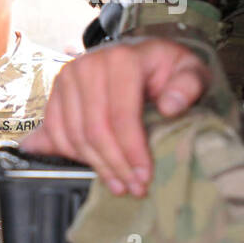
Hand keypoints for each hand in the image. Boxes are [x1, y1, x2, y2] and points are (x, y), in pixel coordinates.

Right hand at [19, 39, 211, 196]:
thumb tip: (170, 107)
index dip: (132, 151)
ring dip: (95, 165)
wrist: (137, 54)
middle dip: (113, 164)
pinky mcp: (53, 92)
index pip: (120, 116)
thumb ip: (189, 85)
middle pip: (94, 130)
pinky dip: (71, 155)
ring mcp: (65, 79)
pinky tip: (95, 166)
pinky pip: (54, 132)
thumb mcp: (190, 69)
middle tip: (132, 187)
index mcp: (121, 60)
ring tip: (117, 183)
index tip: (145, 176)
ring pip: (73, 135)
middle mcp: (86, 66)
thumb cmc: (165, 68)